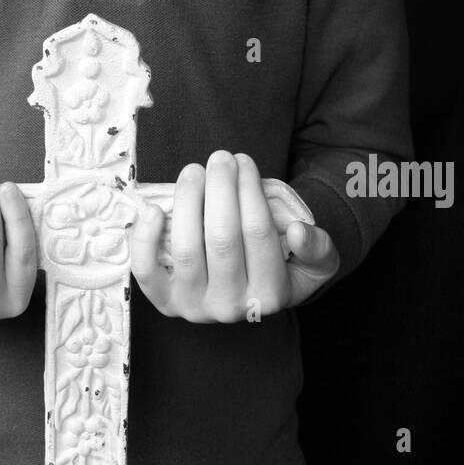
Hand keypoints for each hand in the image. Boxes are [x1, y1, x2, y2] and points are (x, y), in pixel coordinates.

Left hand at [129, 151, 338, 322]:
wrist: (253, 295)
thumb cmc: (285, 265)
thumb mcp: (317, 261)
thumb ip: (319, 247)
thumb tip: (300, 231)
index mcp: (270, 296)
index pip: (258, 233)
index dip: (250, 190)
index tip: (245, 160)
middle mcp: (231, 307)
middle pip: (221, 238)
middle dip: (220, 188)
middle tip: (221, 158)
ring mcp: (195, 306)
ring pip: (186, 249)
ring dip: (187, 201)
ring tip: (195, 171)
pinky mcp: (165, 301)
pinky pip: (147, 272)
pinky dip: (144, 239)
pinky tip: (154, 208)